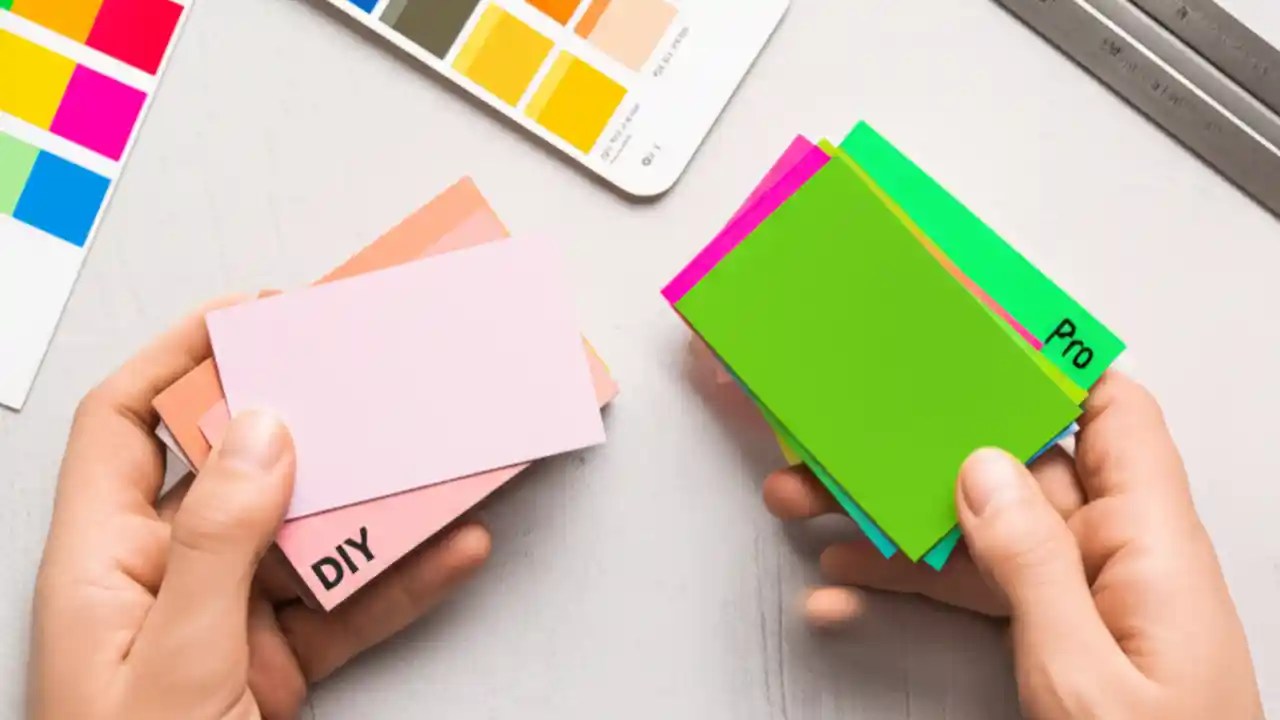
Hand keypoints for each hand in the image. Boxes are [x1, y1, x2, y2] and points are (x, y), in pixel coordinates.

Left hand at [29, 302, 491, 719]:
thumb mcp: (177, 662)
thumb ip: (219, 542)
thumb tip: (260, 430)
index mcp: (101, 562)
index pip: (125, 424)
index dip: (180, 357)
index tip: (255, 316)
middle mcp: (162, 579)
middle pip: (234, 468)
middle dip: (304, 419)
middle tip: (366, 373)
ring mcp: (222, 622)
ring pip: (307, 536)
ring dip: (373, 502)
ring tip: (435, 458)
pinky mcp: (273, 666)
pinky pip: (346, 606)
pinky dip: (402, 581)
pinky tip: (452, 551)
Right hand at [764, 372, 1261, 717]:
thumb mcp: (1085, 674)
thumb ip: (1034, 566)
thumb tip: (983, 470)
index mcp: (1152, 544)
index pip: (1112, 413)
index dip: (1049, 360)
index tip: (973, 323)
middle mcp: (1118, 556)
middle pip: (1013, 467)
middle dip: (922, 446)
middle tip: (850, 425)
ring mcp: (1081, 596)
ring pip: (974, 528)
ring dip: (891, 518)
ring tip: (810, 502)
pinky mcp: (1052, 635)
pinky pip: (971, 587)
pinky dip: (908, 582)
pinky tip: (848, 587)